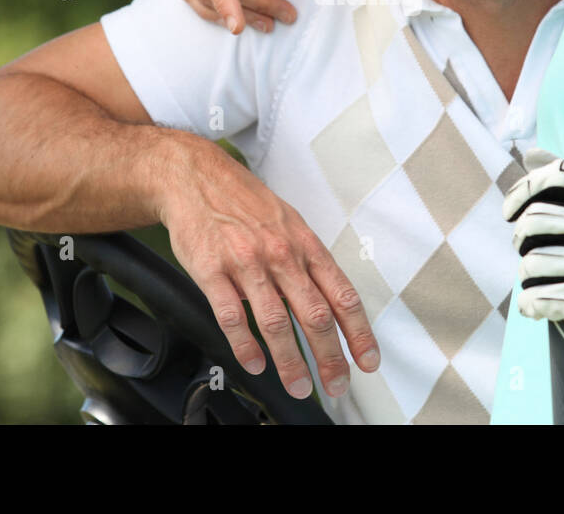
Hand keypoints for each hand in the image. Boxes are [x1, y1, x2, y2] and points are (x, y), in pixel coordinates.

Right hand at [158, 134, 379, 399]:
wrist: (196, 177)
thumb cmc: (245, 203)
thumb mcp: (289, 223)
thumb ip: (308, 262)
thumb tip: (331, 301)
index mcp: (305, 245)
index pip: (342, 294)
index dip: (358, 331)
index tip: (368, 360)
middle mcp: (281, 255)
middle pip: (315, 314)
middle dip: (330, 356)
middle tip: (336, 385)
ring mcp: (247, 263)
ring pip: (275, 321)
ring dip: (290, 361)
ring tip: (299, 386)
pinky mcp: (212, 270)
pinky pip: (232, 316)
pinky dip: (245, 346)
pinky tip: (254, 364)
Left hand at [502, 148, 563, 401]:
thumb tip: (531, 153)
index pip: (562, 175)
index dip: (525, 187)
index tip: (509, 211)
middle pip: (535, 219)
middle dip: (519, 240)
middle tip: (525, 252)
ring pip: (530, 262)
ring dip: (526, 277)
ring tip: (541, 282)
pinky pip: (535, 298)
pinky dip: (529, 305)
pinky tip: (538, 306)